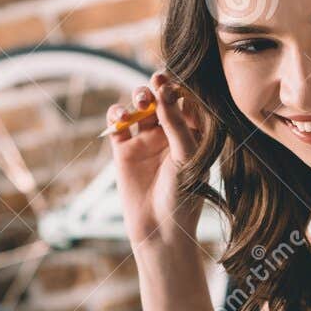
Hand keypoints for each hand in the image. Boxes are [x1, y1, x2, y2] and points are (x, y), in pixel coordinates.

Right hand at [109, 70, 205, 250]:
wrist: (160, 229)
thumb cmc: (183, 196)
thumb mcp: (187, 157)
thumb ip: (177, 124)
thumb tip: (165, 91)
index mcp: (192, 135)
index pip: (187, 102)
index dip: (180, 89)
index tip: (176, 85)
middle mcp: (169, 134)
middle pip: (162, 99)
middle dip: (159, 87)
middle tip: (158, 81)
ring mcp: (146, 140)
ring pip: (140, 107)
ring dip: (139, 96)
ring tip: (142, 100)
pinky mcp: (124, 150)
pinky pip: (118, 124)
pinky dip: (117, 114)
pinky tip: (121, 117)